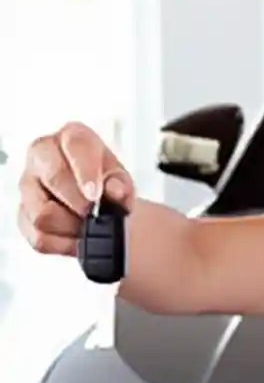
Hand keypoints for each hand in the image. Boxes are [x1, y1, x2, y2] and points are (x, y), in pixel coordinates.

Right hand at [17, 122, 135, 255]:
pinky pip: (40, 238)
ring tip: (89, 225)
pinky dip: (65, 244)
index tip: (96, 194)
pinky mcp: (23, 215)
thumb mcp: (122, 179)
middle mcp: (42, 155)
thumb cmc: (108, 183)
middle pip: (53, 178)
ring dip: (73, 227)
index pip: (75, 146)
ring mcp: (28, 185)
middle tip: (96, 213)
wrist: (101, 205)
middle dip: (80, 202)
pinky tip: (78, 237)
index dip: (86, 172)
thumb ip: (121, 184)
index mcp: (72, 137)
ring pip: (43, 214)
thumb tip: (114, 192)